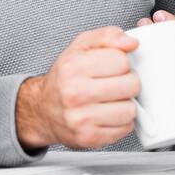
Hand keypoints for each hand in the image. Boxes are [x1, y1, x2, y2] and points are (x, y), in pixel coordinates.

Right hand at [16, 27, 140, 150]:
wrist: (43, 109)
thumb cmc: (65, 78)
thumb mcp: (81, 46)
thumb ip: (107, 36)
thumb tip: (131, 43)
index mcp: (73, 67)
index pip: (122, 60)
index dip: (121, 62)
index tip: (112, 66)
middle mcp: (74, 94)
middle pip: (131, 85)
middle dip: (127, 82)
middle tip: (114, 84)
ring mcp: (81, 119)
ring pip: (130, 109)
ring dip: (125, 104)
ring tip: (111, 100)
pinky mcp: (89, 138)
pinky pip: (125, 128)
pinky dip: (121, 122)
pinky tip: (108, 114)